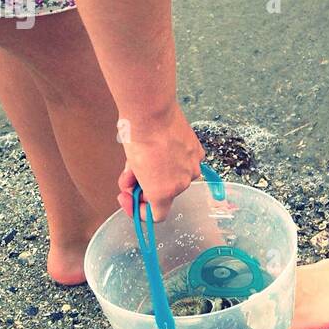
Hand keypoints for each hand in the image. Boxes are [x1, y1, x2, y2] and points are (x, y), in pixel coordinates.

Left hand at [116, 107, 204, 221]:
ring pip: (176, 178)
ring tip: (149, 155)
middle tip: (133, 172)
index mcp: (161, 192)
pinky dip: (177, 158)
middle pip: (164, 194)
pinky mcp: (198, 153)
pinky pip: (187, 163)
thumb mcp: (130, 166)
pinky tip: (166, 147)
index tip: (132, 199)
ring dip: (163, 171)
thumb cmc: (137, 136)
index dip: (140, 211)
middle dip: (148, 185)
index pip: (156, 216)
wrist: (152, 112)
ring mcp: (192, 168)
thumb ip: (136, 182)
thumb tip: (136, 184)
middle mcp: (181, 184)